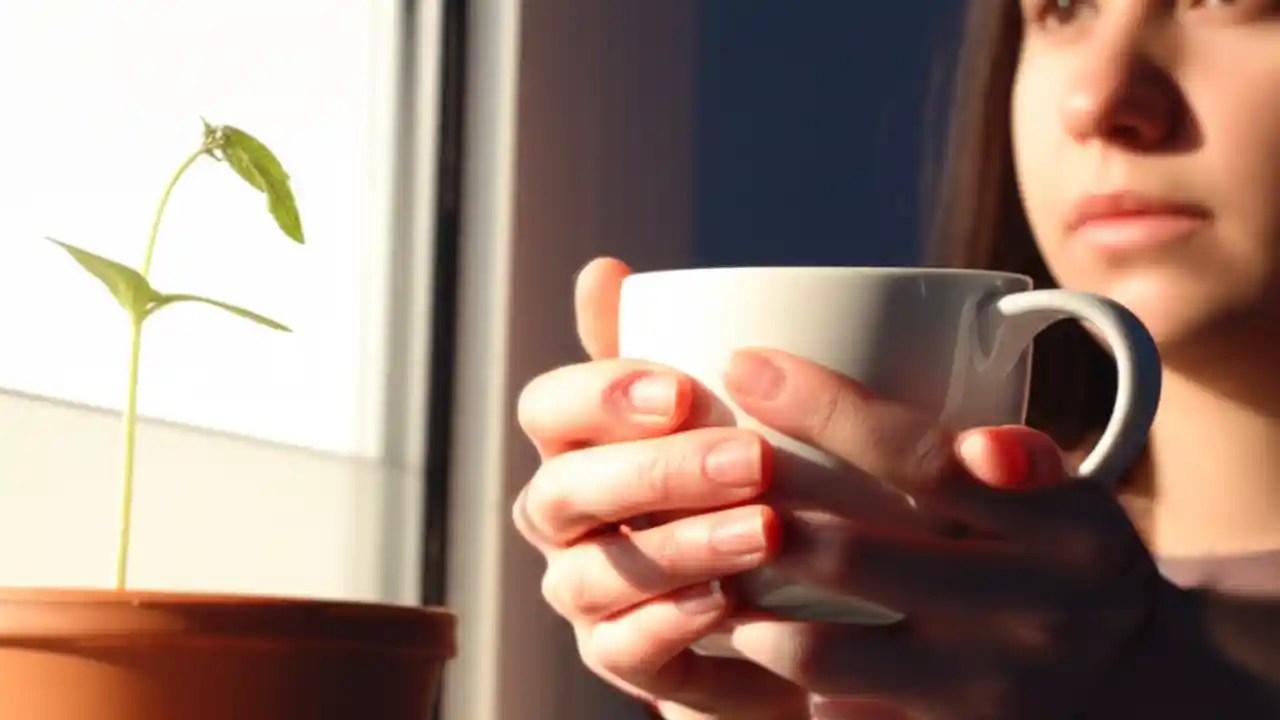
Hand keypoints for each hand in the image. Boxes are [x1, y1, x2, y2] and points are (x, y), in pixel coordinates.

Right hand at [512, 258, 809, 717]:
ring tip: (765, 531)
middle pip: (569, 492)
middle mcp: (563, 519)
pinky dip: (670, 623)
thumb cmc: (732, 482)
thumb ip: (658, 343)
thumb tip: (602, 269)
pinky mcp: (619, 657)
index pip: (547, 410)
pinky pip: (622, 648)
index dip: (599, 397)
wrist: (779, 600)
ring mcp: (582, 592)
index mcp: (575, 446)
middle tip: (750, 459)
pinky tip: (727, 603)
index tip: (679, 390)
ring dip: (679, 548)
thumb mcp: (709, 410)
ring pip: (596, 573)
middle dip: (656, 473)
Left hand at [707, 347, 1174, 719]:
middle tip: (694, 474)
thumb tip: (982, 441)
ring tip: (703, 565)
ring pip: (821, 655)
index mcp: (1063, 533)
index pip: (923, 459)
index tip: (744, 364)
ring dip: (744, 607)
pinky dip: (769, 683)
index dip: (823, 407)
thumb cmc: (1072, 566)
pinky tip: (735, 643)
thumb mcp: (1079, 500)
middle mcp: (1027, 619)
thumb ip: (1027, 456)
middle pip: (853, 557)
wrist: (1131, 693)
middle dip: (756, 510)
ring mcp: (981, 696)